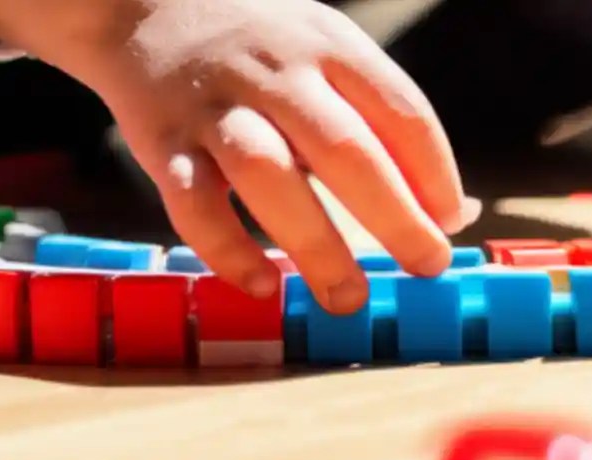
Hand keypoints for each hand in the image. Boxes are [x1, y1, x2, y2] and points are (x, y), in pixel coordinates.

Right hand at [0, 0, 479, 312]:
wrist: (138, 0)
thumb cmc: (260, 45)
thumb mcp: (327, 52)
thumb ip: (384, 124)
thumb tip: (453, 211)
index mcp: (330, 46)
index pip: (402, 110)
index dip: (436, 173)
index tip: (450, 222)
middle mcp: (276, 72)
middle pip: (346, 149)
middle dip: (396, 218)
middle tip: (427, 268)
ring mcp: (216, 107)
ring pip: (269, 177)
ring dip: (316, 245)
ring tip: (348, 298)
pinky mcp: (162, 142)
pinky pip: (192, 204)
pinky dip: (227, 250)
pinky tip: (263, 286)